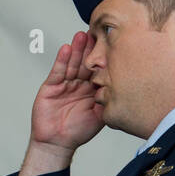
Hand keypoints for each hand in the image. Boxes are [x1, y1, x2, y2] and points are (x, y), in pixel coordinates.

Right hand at [21, 32, 104, 175]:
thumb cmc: (78, 131)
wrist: (57, 143)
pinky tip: (66, 49)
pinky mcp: (51, 87)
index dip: (104, 58)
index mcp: (91, 89)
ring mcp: (64, 84)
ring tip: (81, 35)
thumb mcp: (100, 116)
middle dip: (90, 48)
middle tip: (96, 32)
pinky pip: (57, 72)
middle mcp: (78, 84)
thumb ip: (108, 102)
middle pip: (85, 62)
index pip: (98, 70)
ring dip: (76, 50)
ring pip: (72, 64)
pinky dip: (61, 61)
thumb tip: (123, 89)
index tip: (112, 43)